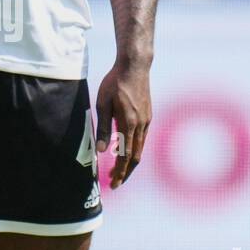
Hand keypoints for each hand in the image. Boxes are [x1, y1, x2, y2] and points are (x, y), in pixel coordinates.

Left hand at [95, 62, 151, 187]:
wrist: (135, 66)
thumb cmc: (115, 83)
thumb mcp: (103, 104)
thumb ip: (103, 128)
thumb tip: (102, 151)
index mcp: (128, 123)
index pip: (125, 155)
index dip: (119, 171)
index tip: (113, 183)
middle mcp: (141, 125)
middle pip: (135, 156)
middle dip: (125, 172)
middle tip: (115, 183)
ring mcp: (146, 120)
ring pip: (140, 148)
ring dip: (131, 162)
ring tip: (119, 170)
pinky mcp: (148, 115)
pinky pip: (142, 138)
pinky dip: (135, 149)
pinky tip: (127, 151)